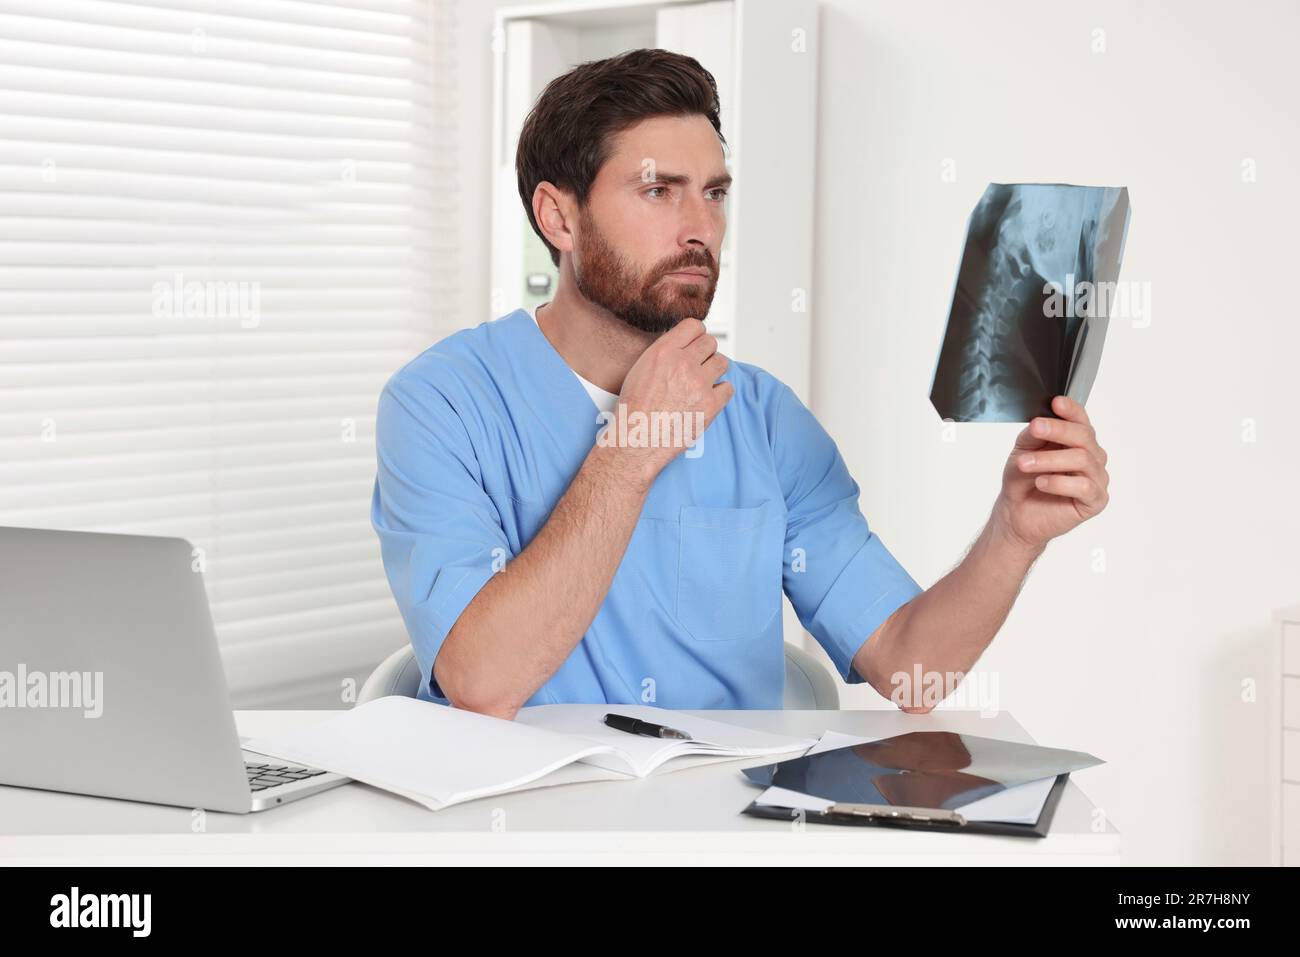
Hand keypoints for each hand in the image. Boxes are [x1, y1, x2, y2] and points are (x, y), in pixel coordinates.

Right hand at [602, 317, 732, 481]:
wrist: (637, 440)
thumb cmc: (634, 409)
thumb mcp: (640, 368)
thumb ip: (663, 354)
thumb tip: (681, 346)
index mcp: (664, 351)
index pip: (694, 325)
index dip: (696, 334)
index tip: (695, 343)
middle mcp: (684, 363)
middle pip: (710, 343)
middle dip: (706, 353)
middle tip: (699, 366)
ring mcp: (699, 384)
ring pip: (722, 363)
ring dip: (714, 370)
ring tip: (703, 381)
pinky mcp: (711, 404)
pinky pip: (728, 388)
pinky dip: (721, 392)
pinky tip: (708, 398)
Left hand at [992, 395, 1109, 552]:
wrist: (1016, 514)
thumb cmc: (1023, 481)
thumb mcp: (1022, 451)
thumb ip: (1033, 436)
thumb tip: (1040, 421)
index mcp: (1077, 442)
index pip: (1081, 420)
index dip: (1071, 410)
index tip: (1056, 403)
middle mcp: (1092, 457)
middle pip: (1084, 436)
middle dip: (1057, 430)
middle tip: (1035, 429)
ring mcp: (1096, 478)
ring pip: (1082, 459)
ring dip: (1050, 459)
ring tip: (1025, 463)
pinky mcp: (1096, 500)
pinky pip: (1084, 486)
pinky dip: (1059, 482)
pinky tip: (1041, 483)